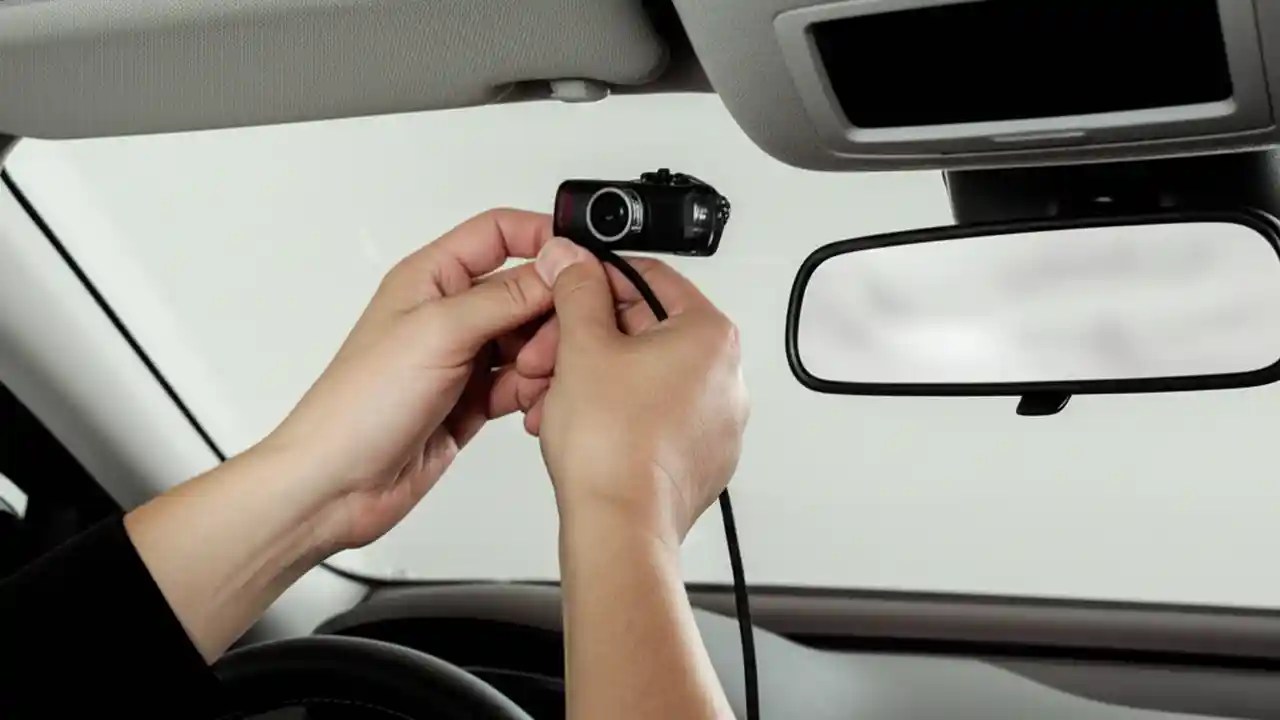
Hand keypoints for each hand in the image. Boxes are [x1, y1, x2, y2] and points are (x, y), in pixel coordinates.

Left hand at [262, 209, 556, 550]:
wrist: (338, 484)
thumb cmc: (359, 405)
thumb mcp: (439, 332)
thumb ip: (505, 295)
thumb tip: (557, 262)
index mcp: (431, 277)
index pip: (499, 234)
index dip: (543, 238)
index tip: (582, 262)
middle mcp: (448, 312)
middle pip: (526, 290)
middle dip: (550, 314)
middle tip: (554, 344)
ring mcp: (462, 357)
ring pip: (531, 339)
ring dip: (544, 358)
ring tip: (532, 381)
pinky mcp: (473, 399)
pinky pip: (524, 382)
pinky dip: (534, 392)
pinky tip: (528, 406)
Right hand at [520, 238, 748, 543]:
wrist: (619, 527)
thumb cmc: (613, 448)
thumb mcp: (583, 345)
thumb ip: (577, 289)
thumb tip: (574, 258)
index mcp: (711, 336)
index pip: (650, 278)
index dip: (595, 278)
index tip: (567, 286)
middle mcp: (726, 377)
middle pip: (644, 331)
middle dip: (583, 341)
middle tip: (546, 354)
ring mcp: (716, 423)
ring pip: (642, 377)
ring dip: (590, 378)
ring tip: (552, 397)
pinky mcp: (700, 458)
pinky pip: (652, 417)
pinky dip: (612, 413)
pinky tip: (574, 425)